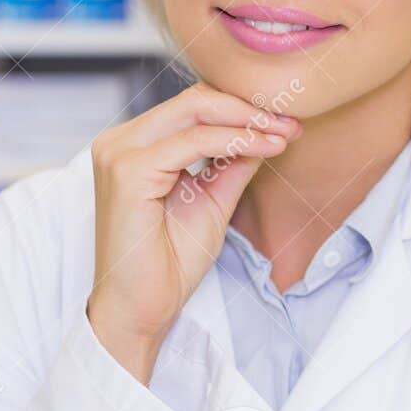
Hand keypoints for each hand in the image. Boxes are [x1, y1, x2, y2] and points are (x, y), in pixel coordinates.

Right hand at [87, 82, 302, 379]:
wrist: (141, 310)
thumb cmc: (168, 264)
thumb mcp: (212, 201)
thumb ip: (232, 163)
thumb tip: (267, 131)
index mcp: (133, 145)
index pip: (193, 106)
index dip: (242, 107)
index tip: (287, 122)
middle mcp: (119, 142)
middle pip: (194, 99)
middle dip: (250, 107)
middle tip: (292, 121)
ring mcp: (119, 153)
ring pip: (195, 111)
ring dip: (248, 120)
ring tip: (286, 133)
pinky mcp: (128, 171)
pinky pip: (193, 141)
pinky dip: (236, 140)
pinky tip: (266, 147)